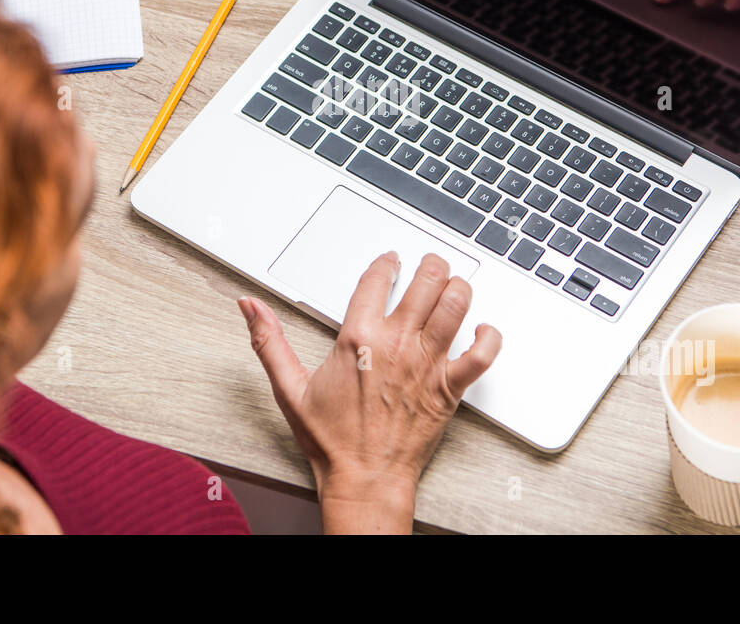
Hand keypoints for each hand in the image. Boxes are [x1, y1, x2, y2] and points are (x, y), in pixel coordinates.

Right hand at [237, 252, 501, 533]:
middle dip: (431, 265)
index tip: (390, 260)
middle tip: (431, 263)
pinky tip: (484, 329)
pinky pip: (482, 353)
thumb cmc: (331, 439)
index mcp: (359, 338)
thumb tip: (249, 306)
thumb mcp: (289, 387)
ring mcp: (427, 364)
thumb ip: (269, 340)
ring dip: (459, 287)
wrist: (364, 479)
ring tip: (455, 283)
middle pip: (426, 281)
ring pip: (456, 305)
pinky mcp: (449, 387)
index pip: (377, 279)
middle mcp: (398, 344)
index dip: (386, 263)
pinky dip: (489, 336)